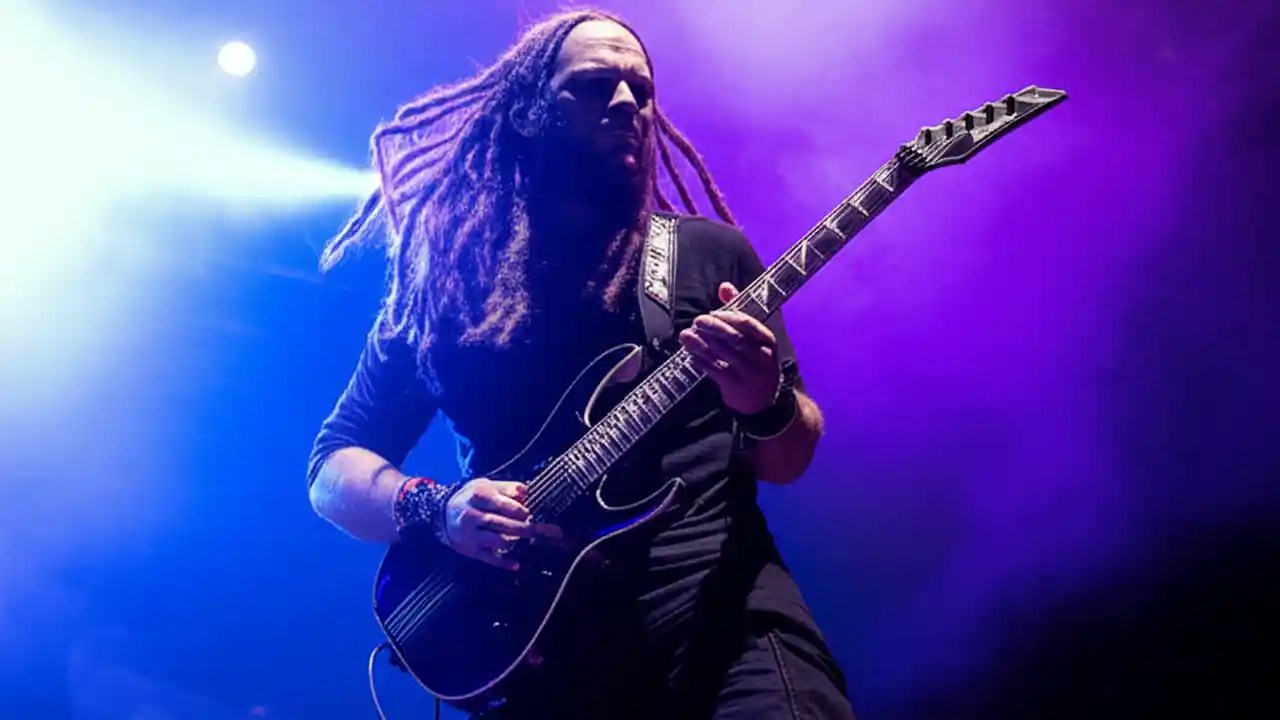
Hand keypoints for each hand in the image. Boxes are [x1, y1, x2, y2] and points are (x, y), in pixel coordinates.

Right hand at [442, 479, 560, 570]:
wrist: (442, 514)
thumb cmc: (471, 497)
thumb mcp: (485, 485)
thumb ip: (506, 488)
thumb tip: (525, 491)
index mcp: (479, 496)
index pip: (502, 503)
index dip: (517, 509)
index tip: (528, 513)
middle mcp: (473, 515)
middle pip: (502, 523)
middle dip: (523, 527)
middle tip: (538, 529)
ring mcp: (471, 534)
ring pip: (497, 540)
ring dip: (515, 542)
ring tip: (529, 541)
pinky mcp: (470, 550)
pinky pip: (489, 558)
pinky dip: (504, 562)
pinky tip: (516, 564)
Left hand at [678, 282, 781, 415]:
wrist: (766, 401)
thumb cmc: (756, 361)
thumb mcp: (754, 339)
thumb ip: (738, 311)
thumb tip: (724, 286)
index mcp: (768, 341)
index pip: (747, 323)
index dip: (727, 316)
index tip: (712, 312)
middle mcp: (761, 357)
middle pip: (733, 338)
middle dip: (712, 328)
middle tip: (696, 321)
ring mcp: (749, 374)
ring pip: (722, 354)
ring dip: (701, 344)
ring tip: (685, 336)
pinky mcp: (736, 387)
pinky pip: (715, 371)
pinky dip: (701, 361)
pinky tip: (691, 355)